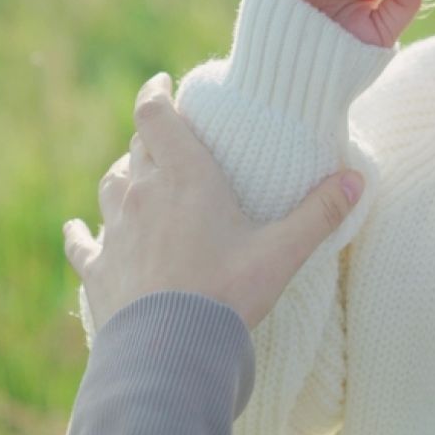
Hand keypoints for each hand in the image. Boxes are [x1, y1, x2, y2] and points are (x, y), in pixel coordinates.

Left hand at [63, 72, 363, 330]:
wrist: (169, 350)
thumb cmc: (228, 294)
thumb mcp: (283, 251)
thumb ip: (321, 213)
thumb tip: (357, 179)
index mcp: (185, 177)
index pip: (155, 115)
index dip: (156, 93)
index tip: (162, 84)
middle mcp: (142, 193)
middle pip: (137, 147)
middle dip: (152, 137)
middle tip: (170, 136)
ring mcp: (115, 231)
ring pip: (110, 185)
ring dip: (123, 176)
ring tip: (137, 176)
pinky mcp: (99, 269)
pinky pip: (82, 242)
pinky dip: (81, 233)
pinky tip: (78, 230)